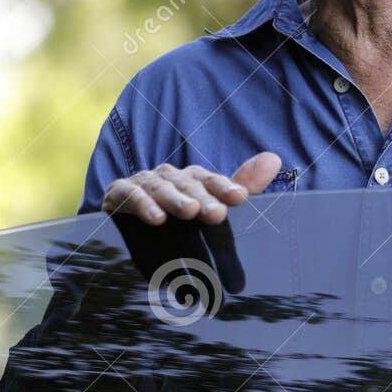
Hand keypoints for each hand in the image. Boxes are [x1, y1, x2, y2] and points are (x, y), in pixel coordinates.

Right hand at [101, 152, 281, 224]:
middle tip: (217, 214)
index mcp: (191, 180)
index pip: (211, 180)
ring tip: (189, 212)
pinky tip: (155, 218)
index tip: (240, 199)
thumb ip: (239, 186)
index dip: (225, 187)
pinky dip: (142, 205)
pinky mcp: (117, 195)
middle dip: (203, 198)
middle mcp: (168, 177)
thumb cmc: (175, 220)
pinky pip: (129, 195)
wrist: (126, 232)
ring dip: (175, 199)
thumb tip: (274, 159)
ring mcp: (142, 184)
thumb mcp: (209, 207)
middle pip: (187, 184)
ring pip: (160, 187)